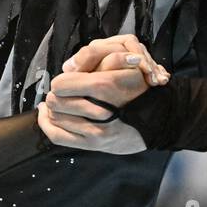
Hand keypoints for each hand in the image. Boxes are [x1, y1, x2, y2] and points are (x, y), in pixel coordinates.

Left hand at [36, 34, 168, 153]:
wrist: (160, 120)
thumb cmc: (138, 90)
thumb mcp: (124, 66)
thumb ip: (95, 62)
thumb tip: (65, 68)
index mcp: (105, 86)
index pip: (61, 84)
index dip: (60, 82)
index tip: (63, 81)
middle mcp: (100, 110)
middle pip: (56, 101)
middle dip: (55, 95)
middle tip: (60, 93)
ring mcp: (97, 131)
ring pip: (55, 117)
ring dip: (52, 109)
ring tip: (55, 104)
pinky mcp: (93, 145)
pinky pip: (58, 136)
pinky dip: (47, 125)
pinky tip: (46, 116)